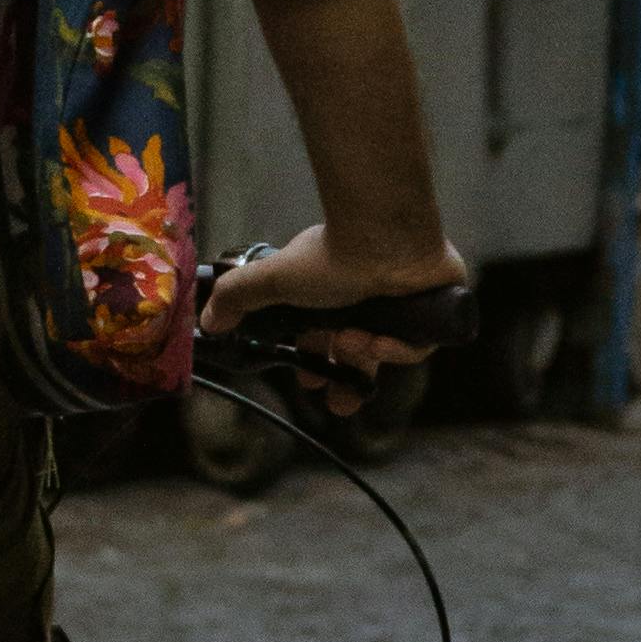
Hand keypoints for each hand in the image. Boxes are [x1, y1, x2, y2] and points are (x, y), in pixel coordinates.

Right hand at [200, 224, 469, 412]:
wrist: (386, 240)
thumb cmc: (333, 255)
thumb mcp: (274, 280)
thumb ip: (237, 298)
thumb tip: (207, 320)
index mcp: (333, 291)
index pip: (323, 336)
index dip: (316, 362)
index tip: (309, 382)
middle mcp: (367, 298)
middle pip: (356, 354)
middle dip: (342, 380)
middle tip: (337, 401)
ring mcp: (402, 305)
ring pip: (381, 353)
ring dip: (361, 357)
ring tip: (352, 344)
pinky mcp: (433, 312)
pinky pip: (415, 347)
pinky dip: (396, 348)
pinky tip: (378, 338)